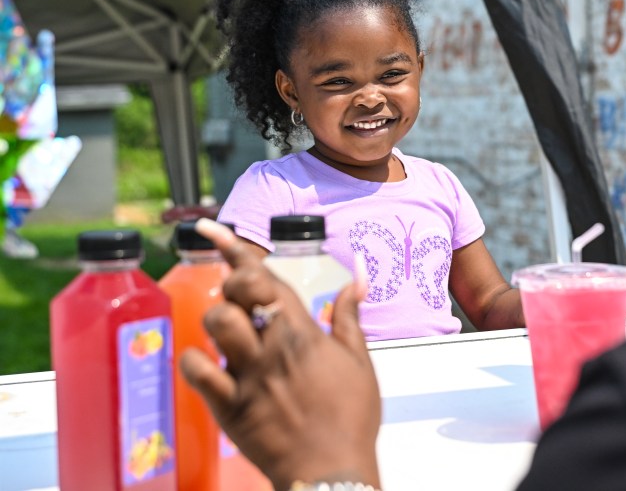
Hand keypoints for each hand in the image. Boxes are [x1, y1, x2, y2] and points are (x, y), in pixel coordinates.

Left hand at [179, 219, 381, 490]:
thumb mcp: (360, 361)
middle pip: (237, 294)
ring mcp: (248, 377)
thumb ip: (349, 317)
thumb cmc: (351, 417)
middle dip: (231, 283)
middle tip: (236, 291)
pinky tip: (206, 365)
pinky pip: (197, 373)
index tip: (209, 228)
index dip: (234, 248)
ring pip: (216, 326)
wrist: (333, 470)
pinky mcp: (230, 408)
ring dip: (217, 319)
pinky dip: (195, 362)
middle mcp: (272, 347)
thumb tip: (356, 280)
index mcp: (303, 333)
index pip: (266, 277)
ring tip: (229, 330)